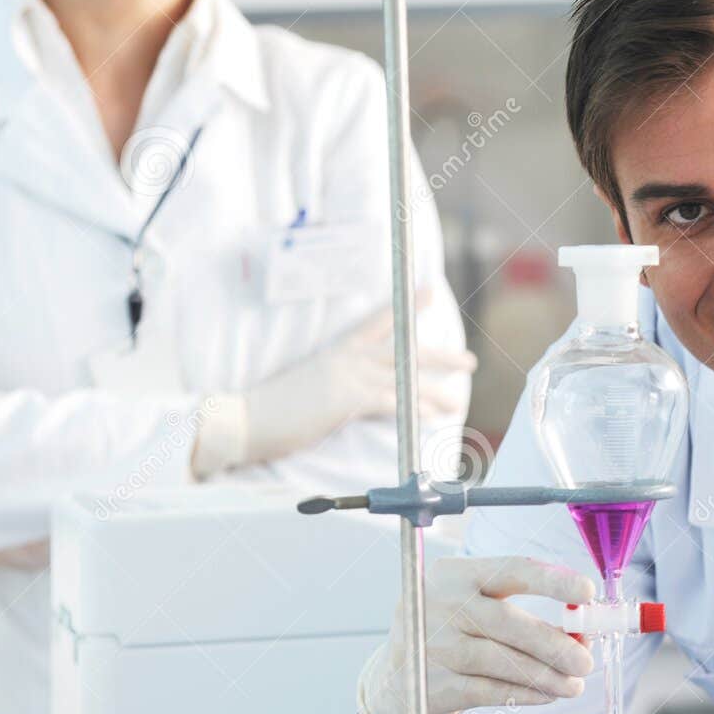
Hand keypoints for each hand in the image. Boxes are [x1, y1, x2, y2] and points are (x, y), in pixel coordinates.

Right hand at [192, 306, 475, 475]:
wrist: (245, 420)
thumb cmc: (272, 409)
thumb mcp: (310, 387)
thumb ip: (335, 384)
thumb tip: (352, 394)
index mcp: (336, 352)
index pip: (376, 322)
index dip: (406, 307)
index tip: (428, 293)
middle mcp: (345, 358)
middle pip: (402, 349)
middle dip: (439, 355)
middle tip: (468, 360)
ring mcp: (346, 377)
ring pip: (403, 376)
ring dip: (434, 390)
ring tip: (457, 399)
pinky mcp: (344, 399)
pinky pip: (390, 401)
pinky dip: (412, 409)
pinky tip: (430, 417)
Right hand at [357, 553, 595, 713]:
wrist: (399, 678)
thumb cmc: (453, 634)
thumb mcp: (478, 607)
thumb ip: (524, 612)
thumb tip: (581, 630)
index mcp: (456, 573)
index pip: (511, 569)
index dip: (552, 580)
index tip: (587, 592)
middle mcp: (440, 603)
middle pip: (507, 621)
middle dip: (553, 643)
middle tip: (585, 660)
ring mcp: (432, 645)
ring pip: (501, 660)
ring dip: (545, 675)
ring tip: (573, 685)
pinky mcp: (433, 684)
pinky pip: (489, 690)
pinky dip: (524, 694)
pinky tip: (546, 695)